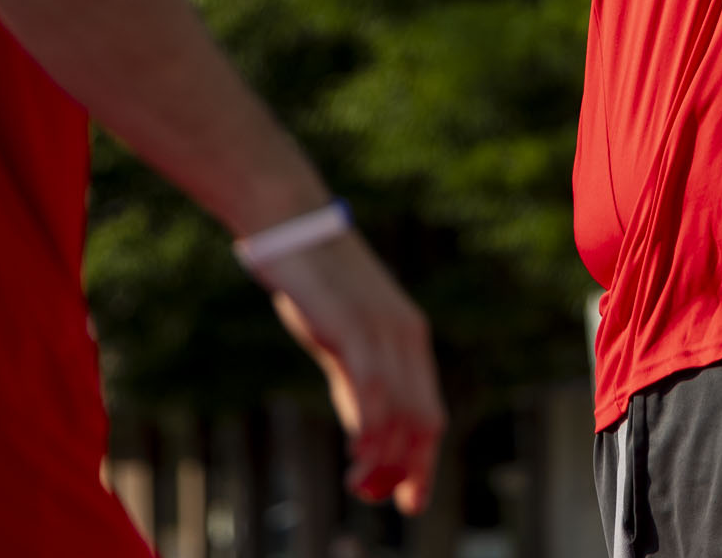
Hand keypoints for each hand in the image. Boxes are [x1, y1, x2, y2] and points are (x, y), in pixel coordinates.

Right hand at [256, 231, 445, 513]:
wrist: (291, 221)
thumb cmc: (313, 281)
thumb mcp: (342, 339)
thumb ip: (357, 383)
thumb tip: (367, 433)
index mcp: (410, 338)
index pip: (430, 414)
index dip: (423, 462)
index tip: (410, 501)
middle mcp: (407, 336)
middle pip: (425, 421)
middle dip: (408, 469)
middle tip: (379, 498)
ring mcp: (384, 331)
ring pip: (403, 412)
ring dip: (386, 460)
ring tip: (362, 486)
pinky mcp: (355, 326)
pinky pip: (374, 391)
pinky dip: (370, 432)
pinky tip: (357, 457)